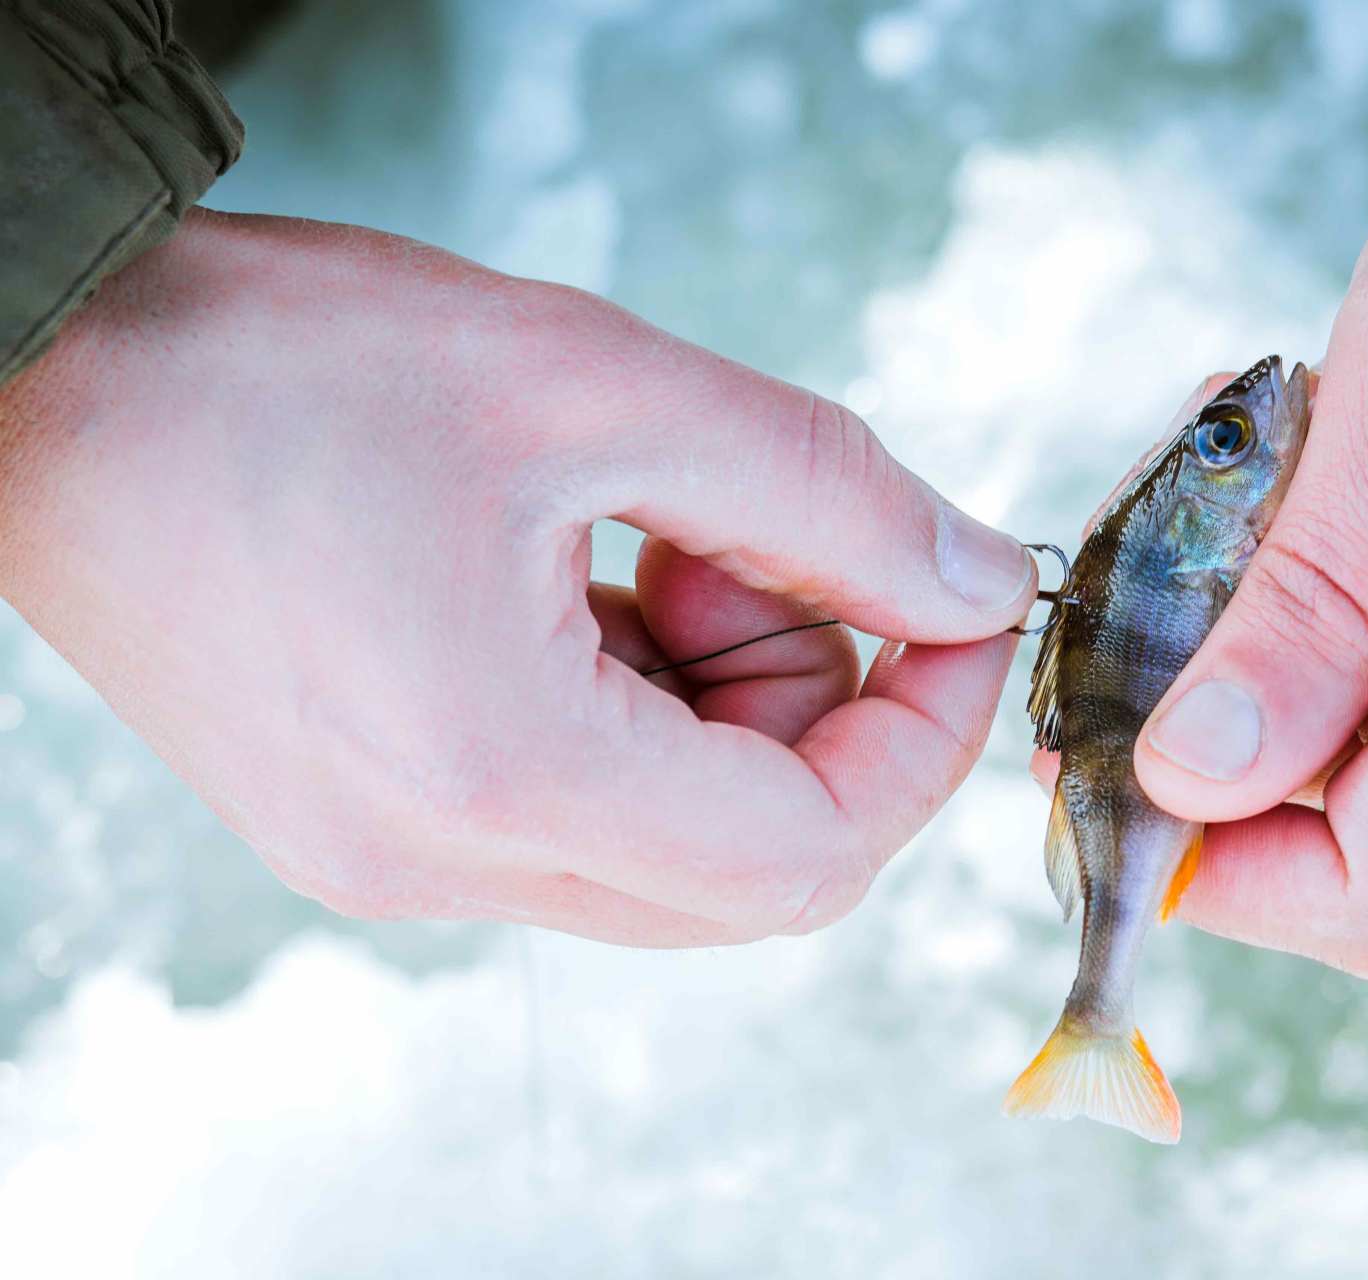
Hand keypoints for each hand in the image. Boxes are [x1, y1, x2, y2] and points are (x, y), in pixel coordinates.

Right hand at [0, 210, 1035, 945]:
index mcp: (501, 774)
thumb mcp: (597, 385)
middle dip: (812, 700)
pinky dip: (631, 703)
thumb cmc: (282, 362)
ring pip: (668, 840)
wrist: (41, 372)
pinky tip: (569, 570)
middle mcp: (443, 863)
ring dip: (718, 694)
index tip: (959, 610)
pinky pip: (576, 811)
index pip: (810, 852)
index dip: (926, 738)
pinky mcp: (369, 823)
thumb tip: (973, 582)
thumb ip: (823, 495)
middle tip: (741, 540)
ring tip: (637, 534)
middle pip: (750, 865)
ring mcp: (396, 860)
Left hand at [1129, 5, 1367, 977]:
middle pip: (1358, 815)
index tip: (1115, 757)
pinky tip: (1342, 443)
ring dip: (1281, 612)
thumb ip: (1313, 597)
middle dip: (1222, 702)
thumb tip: (1197, 777)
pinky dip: (1353, 568)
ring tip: (1271, 442)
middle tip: (1171, 530)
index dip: (1228, 876)